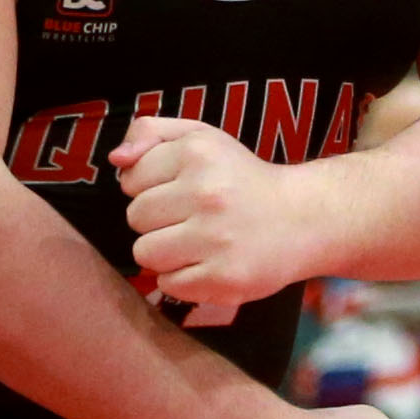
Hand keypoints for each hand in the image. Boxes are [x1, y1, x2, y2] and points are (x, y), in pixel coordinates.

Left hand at [113, 116, 322, 325]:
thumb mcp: (201, 138)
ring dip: (165, 252)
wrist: (303, 219)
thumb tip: (116, 159)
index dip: (151, 187)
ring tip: (198, 242)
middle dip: (158, 220)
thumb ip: (151, 133)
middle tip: (193, 217)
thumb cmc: (240, 178)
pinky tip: (209, 263)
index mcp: (198, 152)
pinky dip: (183, 279)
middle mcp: (207, 192)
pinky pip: (168, 285)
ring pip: (145, 253)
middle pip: (135, 218)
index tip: (181, 190)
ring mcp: (216, 238)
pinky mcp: (224, 277)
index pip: (131, 180)